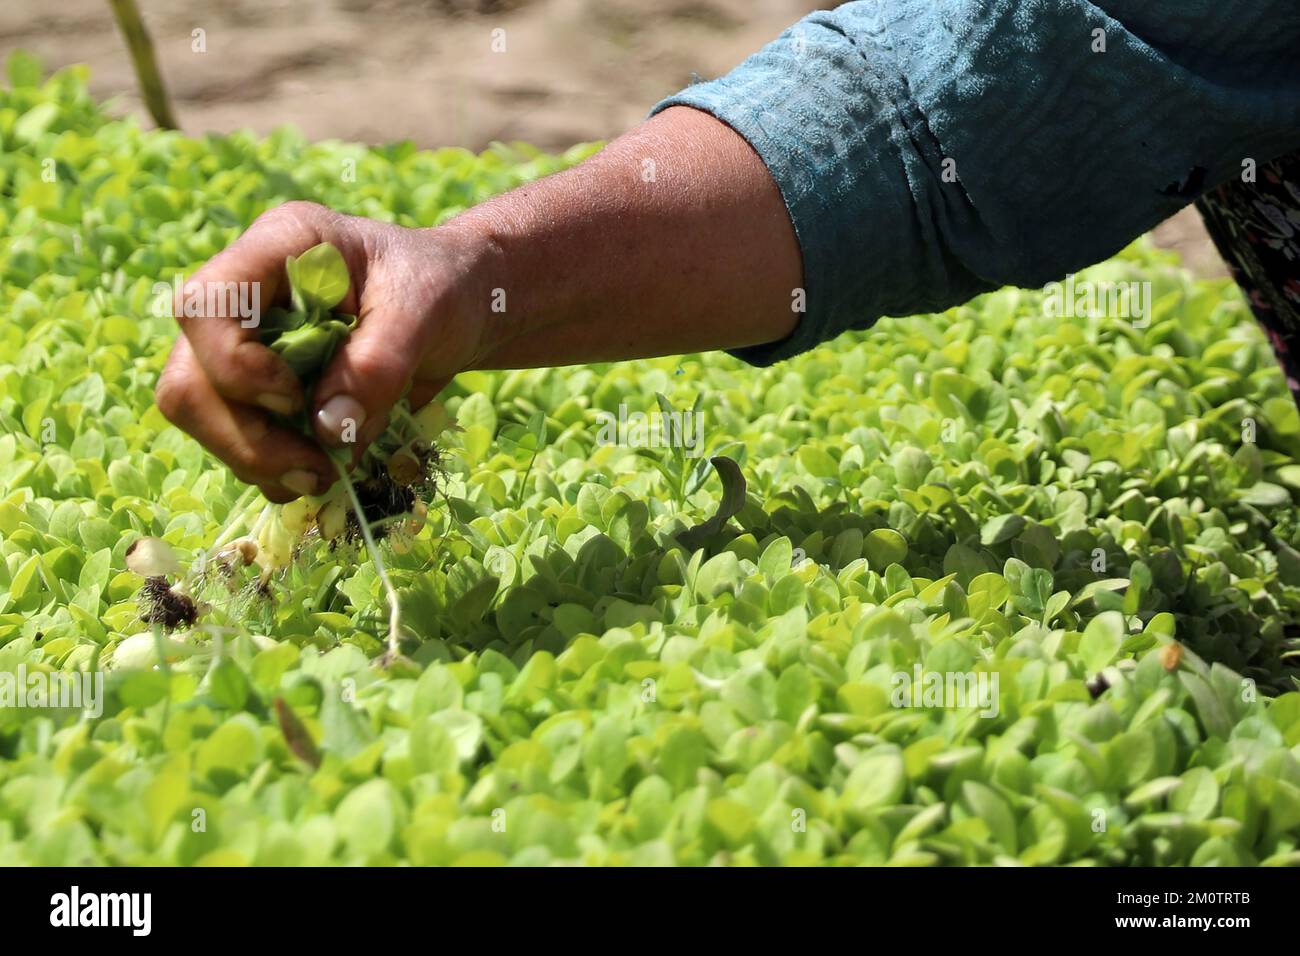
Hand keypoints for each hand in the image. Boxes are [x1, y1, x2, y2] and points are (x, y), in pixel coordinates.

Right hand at [155, 201, 490, 500]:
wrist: (461, 304)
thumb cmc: (443, 286)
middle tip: (317, 472)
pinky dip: (275, 468)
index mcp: (279, 247)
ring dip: (258, 461)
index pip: (205, 306)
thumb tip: (327, 429)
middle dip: (245, 437)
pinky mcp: (258, 387)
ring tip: (326, 475)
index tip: (297, 399)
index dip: (235, 366)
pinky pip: (236, 439)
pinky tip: (324, 469)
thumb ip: (379, 364)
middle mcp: (247, 294)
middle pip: (190, 378)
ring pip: (202, 416)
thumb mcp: (426, 311)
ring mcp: (245, 342)